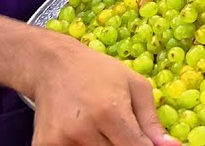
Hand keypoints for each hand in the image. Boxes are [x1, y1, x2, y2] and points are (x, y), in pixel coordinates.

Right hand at [30, 36, 179, 145]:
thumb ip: (152, 122)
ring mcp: (60, 141)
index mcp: (110, 111)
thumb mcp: (136, 87)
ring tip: (102, 127)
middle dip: (125, 144)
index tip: (149, 144)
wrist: (53, 66)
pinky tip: (84, 132)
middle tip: (121, 128)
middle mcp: (82, 130)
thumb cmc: (99, 72)